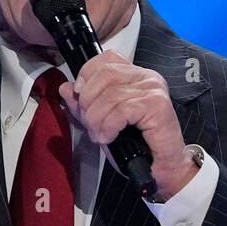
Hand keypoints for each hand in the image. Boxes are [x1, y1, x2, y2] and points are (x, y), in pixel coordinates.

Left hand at [57, 48, 197, 201]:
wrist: (160, 167)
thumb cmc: (135, 144)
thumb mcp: (101, 121)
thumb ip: (84, 104)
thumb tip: (66, 88)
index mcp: (134, 74)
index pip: (106, 58)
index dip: (87, 74)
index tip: (80, 96)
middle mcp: (146, 76)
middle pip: (104, 74)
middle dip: (88, 102)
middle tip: (90, 124)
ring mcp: (153, 88)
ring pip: (110, 96)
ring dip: (97, 120)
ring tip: (99, 135)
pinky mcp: (156, 104)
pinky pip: (121, 111)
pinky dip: (109, 126)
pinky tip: (109, 137)